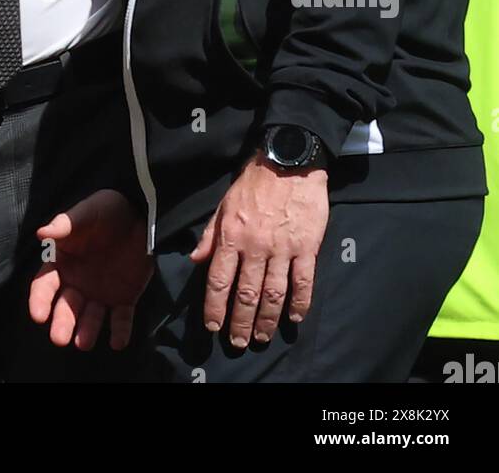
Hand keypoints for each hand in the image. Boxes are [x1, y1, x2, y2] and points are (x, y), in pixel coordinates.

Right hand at [29, 190, 152, 350]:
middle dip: (62, 323)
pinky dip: (120, 331)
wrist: (143, 213)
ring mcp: (101, 292)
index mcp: (63, 262)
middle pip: (65, 307)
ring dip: (87, 330)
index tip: (39, 316)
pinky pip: (121, 318)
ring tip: (84, 343)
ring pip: (90, 317)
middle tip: (60, 338)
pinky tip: (118, 342)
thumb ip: (65, 225)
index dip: (40, 300)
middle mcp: (78, 282)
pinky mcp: (125, 298)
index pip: (45, 285)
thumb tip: (40, 234)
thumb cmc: (109, 210)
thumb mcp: (88, 212)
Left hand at [191, 152, 328, 347]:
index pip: (219, 280)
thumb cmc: (253, 183)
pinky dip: (299, 304)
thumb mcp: (224, 205)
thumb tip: (195, 260)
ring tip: (262, 336)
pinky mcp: (307, 247)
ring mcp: (282, 248)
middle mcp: (255, 246)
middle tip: (238, 341)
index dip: (215, 307)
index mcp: (232, 235)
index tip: (213, 325)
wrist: (289, 161)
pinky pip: (303, 282)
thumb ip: (210, 235)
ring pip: (273, 294)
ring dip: (267, 320)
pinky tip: (294, 318)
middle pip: (246, 294)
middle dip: (240, 322)